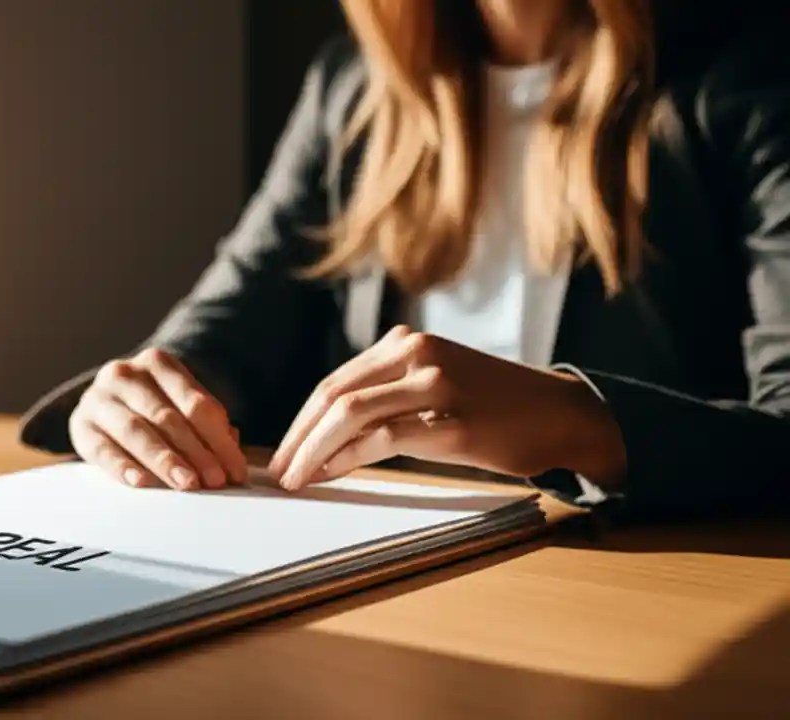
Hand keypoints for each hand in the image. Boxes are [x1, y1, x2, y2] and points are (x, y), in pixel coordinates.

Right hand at [69, 348, 248, 489]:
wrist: (103, 406)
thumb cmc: (152, 410)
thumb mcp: (180, 406)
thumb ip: (207, 424)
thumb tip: (231, 446)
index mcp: (157, 363)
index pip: (195, 403)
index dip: (218, 439)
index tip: (235, 471)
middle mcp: (124, 374)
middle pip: (167, 417)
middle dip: (196, 452)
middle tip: (215, 481)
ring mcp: (98, 398)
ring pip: (136, 431)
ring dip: (164, 460)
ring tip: (186, 484)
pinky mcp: (80, 426)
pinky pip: (102, 449)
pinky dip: (122, 466)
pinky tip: (141, 482)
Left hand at [269, 325, 625, 490]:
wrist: (560, 415)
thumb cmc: (491, 407)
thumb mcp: (433, 384)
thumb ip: (386, 394)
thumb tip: (326, 435)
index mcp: (406, 342)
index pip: (335, 383)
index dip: (301, 422)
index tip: (282, 453)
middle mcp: (415, 353)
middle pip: (333, 397)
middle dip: (297, 438)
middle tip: (277, 472)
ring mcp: (434, 384)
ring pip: (349, 415)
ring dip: (313, 451)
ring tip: (295, 479)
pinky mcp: (451, 421)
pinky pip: (381, 439)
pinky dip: (346, 459)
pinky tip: (329, 475)